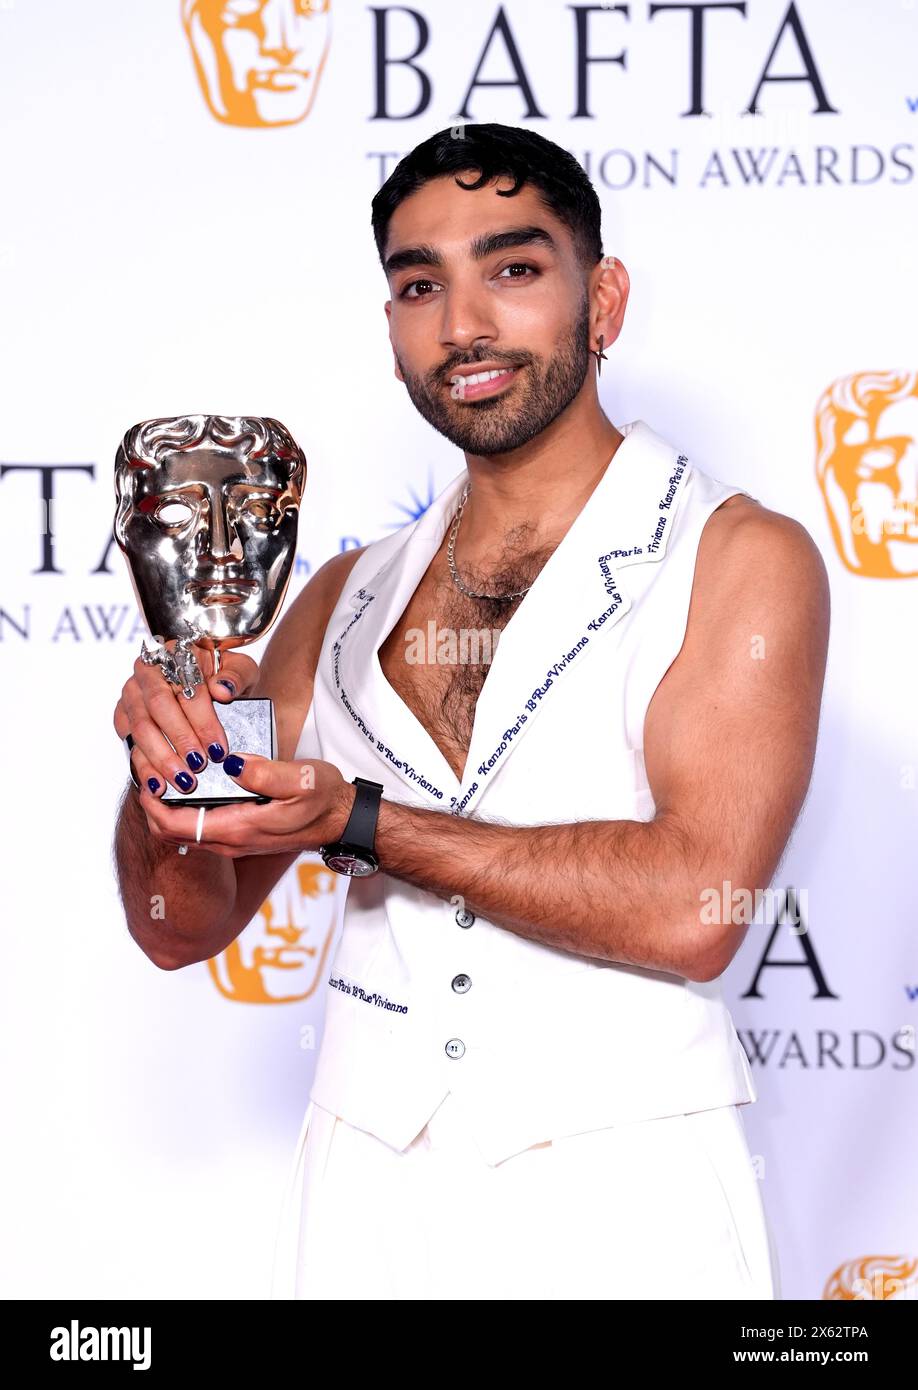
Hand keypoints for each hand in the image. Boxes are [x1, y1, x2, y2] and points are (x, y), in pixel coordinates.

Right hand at [113, 640, 259, 796]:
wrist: (206, 684)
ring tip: (183, 781)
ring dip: (162, 758)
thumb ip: (236, 676)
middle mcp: (148, 672)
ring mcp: (132, 695)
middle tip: (199, 766)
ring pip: (141, 728)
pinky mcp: (124, 717)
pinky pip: (130, 744)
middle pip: (159, 707)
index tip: (219, 748)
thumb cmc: (224, 676)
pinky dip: (144, 767)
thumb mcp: (241, 669)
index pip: (187, 687)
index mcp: (177, 653)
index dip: (203, 720)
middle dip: (180, 740)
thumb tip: (222, 690)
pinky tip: (159, 785)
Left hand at [137, 754, 355, 857]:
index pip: (178, 827)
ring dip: (165, 806)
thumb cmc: (324, 800)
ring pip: (181, 830)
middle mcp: (231, 839)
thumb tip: (231, 762)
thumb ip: (266, 773)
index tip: (146, 778)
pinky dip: (181, 808)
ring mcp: (233, 839)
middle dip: (152, 805)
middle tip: (146, 769)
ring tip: (160, 771)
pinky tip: (186, 781)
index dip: (153, 806)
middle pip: (171, 832)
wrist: (340, 821)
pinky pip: (196, 826)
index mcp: (240, 827)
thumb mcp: (303, 779)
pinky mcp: (237, 833)